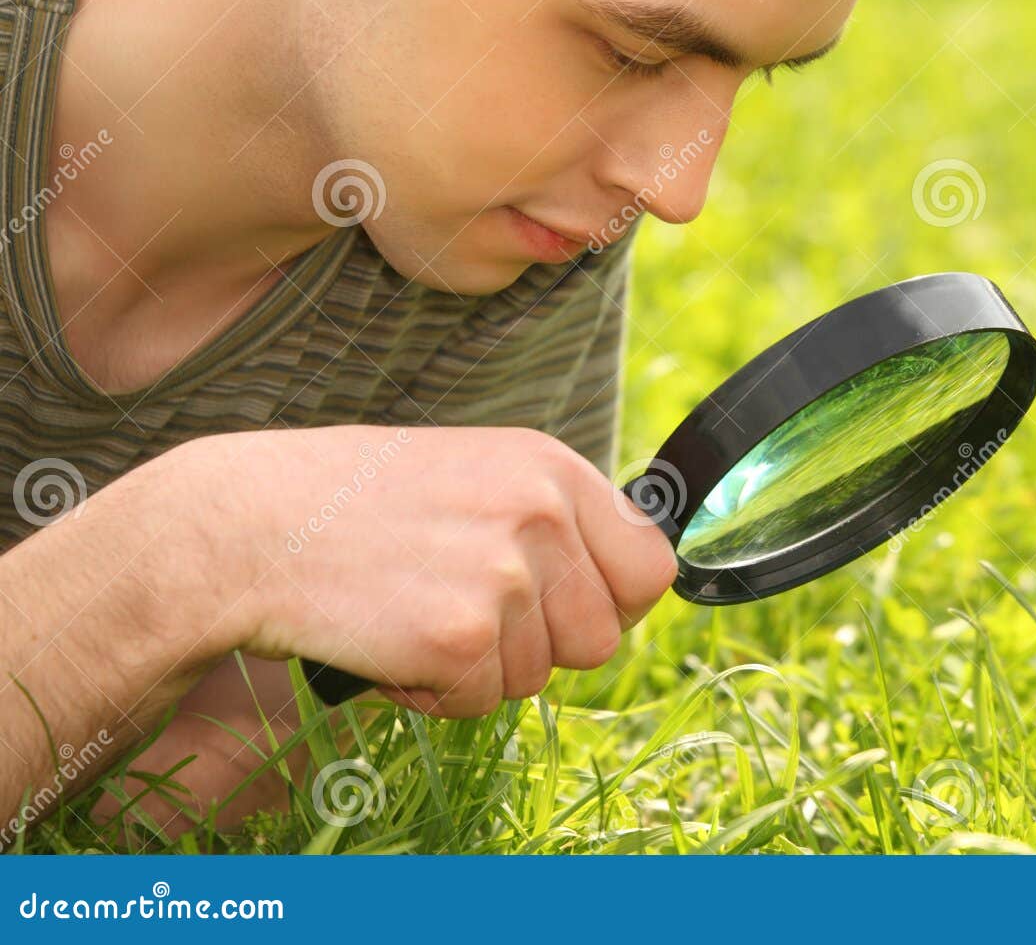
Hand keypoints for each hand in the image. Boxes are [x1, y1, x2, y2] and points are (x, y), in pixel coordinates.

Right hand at [167, 425, 677, 716]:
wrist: (249, 525)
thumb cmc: (355, 502)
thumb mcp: (475, 474)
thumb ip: (549, 521)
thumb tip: (625, 590)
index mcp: (551, 468)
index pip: (650, 570)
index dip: (612, 606)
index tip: (567, 611)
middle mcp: (540, 514)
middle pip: (600, 640)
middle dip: (537, 647)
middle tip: (464, 612)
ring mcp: (504, 575)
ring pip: (537, 678)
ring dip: (478, 668)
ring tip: (412, 611)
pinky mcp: (460, 637)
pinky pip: (479, 704)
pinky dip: (433, 693)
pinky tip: (387, 640)